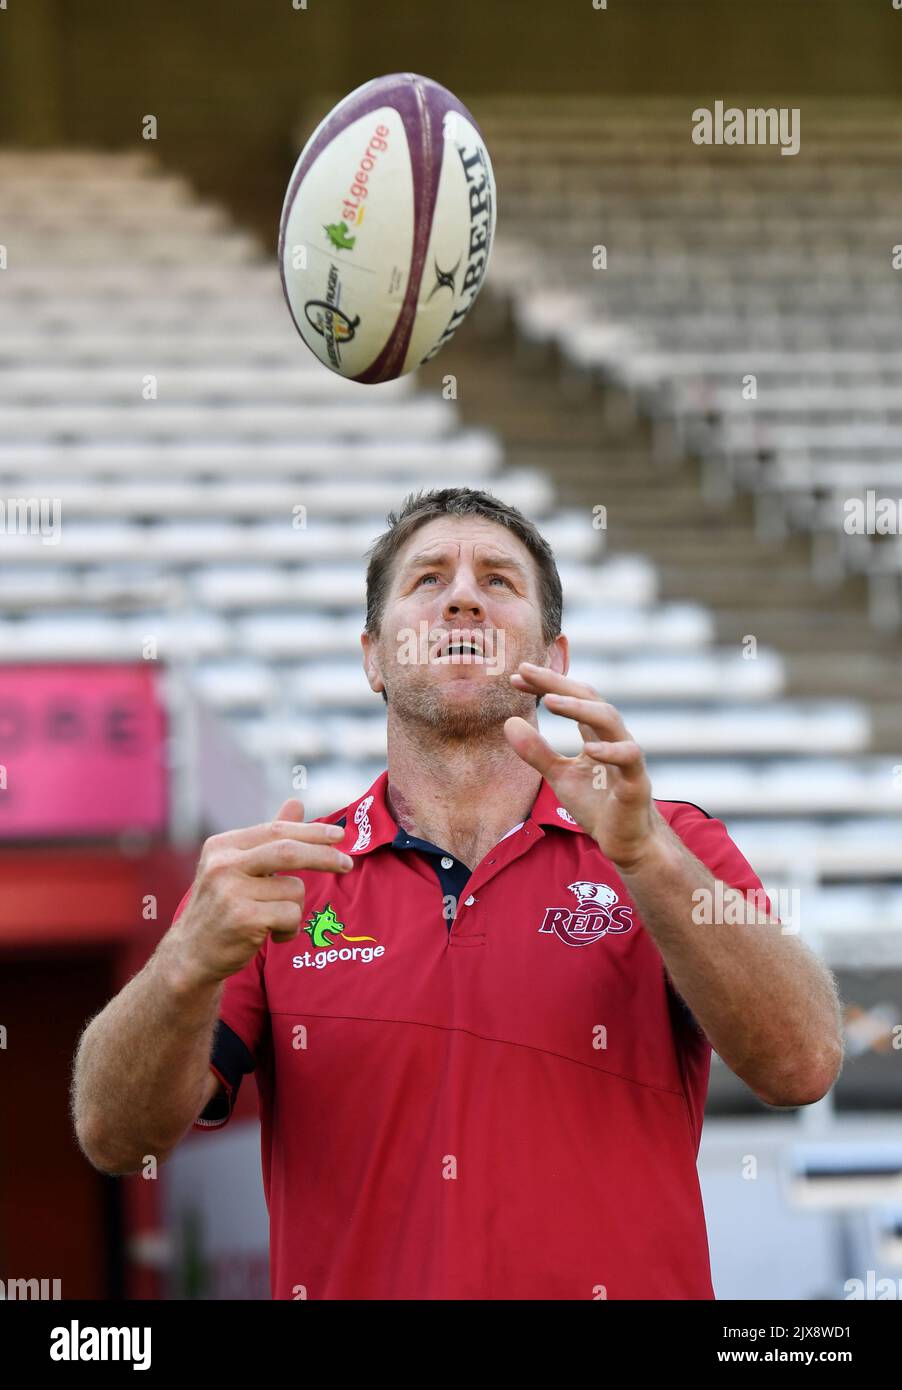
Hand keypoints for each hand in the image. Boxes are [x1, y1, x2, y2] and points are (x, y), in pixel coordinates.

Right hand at [166, 799, 353, 986]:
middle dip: (324, 856)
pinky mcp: (243, 919)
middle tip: (347, 864)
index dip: (312, 831)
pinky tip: (270, 935)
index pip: (276, 830)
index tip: (339, 835)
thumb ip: (269, 838)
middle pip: (289, 852)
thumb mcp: (239, 867)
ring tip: (273, 920)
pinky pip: (291, 915)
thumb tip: (296, 802)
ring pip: (294, 889)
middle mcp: (223, 865)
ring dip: (296, 907)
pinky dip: (290, 928)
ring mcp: (231, 892)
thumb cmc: (223, 907)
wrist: (192, 955)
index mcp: (223, 846)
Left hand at [504, 663, 660, 870]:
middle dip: (558, 683)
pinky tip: (588, 749)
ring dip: (579, 708)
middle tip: (527, 671)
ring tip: (549, 700)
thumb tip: (508, 722)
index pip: (572, 697)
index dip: (546, 684)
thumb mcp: (559, 776)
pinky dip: (610, 751)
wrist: (626, 841)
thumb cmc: (597, 804)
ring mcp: (627, 756)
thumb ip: (536, 751)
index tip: (517, 675)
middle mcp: (614, 736)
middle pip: (589, 697)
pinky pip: (628, 758)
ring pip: (609, 720)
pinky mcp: (636, 781)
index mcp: (596, 733)